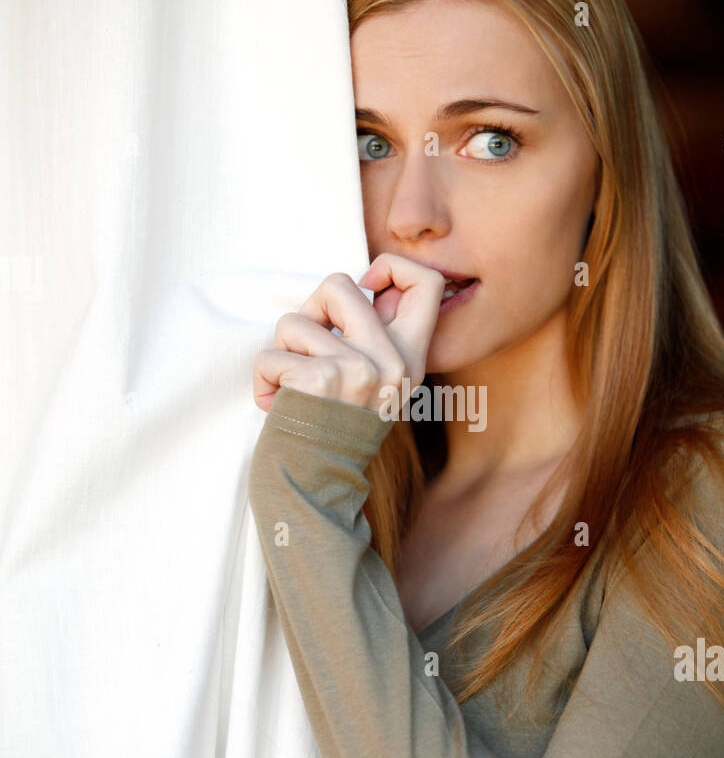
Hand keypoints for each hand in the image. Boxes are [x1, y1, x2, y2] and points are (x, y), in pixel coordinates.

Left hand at [252, 253, 445, 413]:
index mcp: (410, 359)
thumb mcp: (372, 385)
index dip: (390, 266)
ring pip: (294, 320)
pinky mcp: (323, 380)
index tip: (366, 290)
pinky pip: (270, 355)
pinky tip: (276, 407)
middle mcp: (394, 363)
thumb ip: (375, 337)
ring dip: (279, 354)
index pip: (427, 280)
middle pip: (340, 283)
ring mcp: (362, 370)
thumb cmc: (330, 431)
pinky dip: (262, 381)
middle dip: (307, 313)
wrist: (316, 491)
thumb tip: (366, 283)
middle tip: (305, 352)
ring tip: (291, 390)